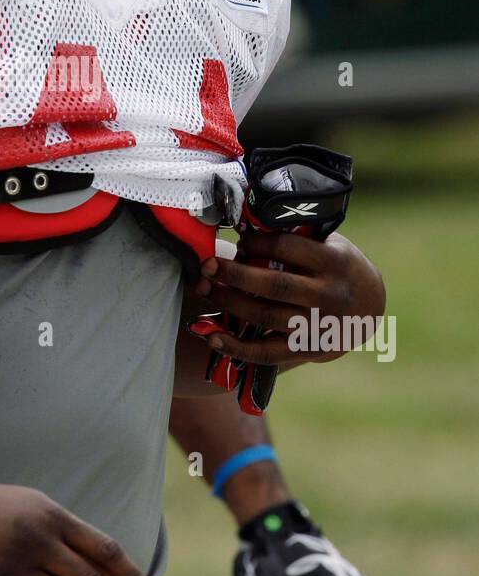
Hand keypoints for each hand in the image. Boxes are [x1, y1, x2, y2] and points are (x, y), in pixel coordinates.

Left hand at [192, 229, 385, 368]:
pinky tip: (212, 338)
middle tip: (207, 264)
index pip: (288, 248)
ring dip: (228, 303)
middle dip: (234, 274)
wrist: (371, 305)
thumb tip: (248, 223)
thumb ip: (298, 237)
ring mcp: (318, 325)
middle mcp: (328, 295)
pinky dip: (237, 347)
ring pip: (265, 316)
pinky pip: (268, 352)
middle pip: (273, 285)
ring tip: (203, 289)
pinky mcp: (308, 349)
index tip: (238, 236)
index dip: (257, 242)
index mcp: (334, 261)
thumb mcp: (330, 243)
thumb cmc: (338, 266)